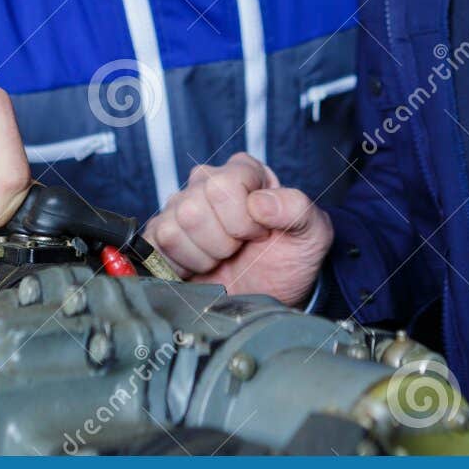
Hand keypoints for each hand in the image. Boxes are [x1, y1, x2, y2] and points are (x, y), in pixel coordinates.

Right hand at [143, 153, 331, 306]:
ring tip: (222, 257)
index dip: (244, 220)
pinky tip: (200, 265)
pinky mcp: (162, 234)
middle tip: (239, 249)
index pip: (224, 186)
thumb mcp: (312, 233)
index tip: (261, 234)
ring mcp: (181, 207)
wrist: (270, 296)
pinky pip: (157, 244)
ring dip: (203, 256)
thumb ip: (296, 209)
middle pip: (194, 209)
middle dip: (222, 242)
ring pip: (174, 229)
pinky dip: (181, 264)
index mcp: (243, 171)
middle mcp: (207, 182)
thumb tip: (260, 203)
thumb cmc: (289, 259)